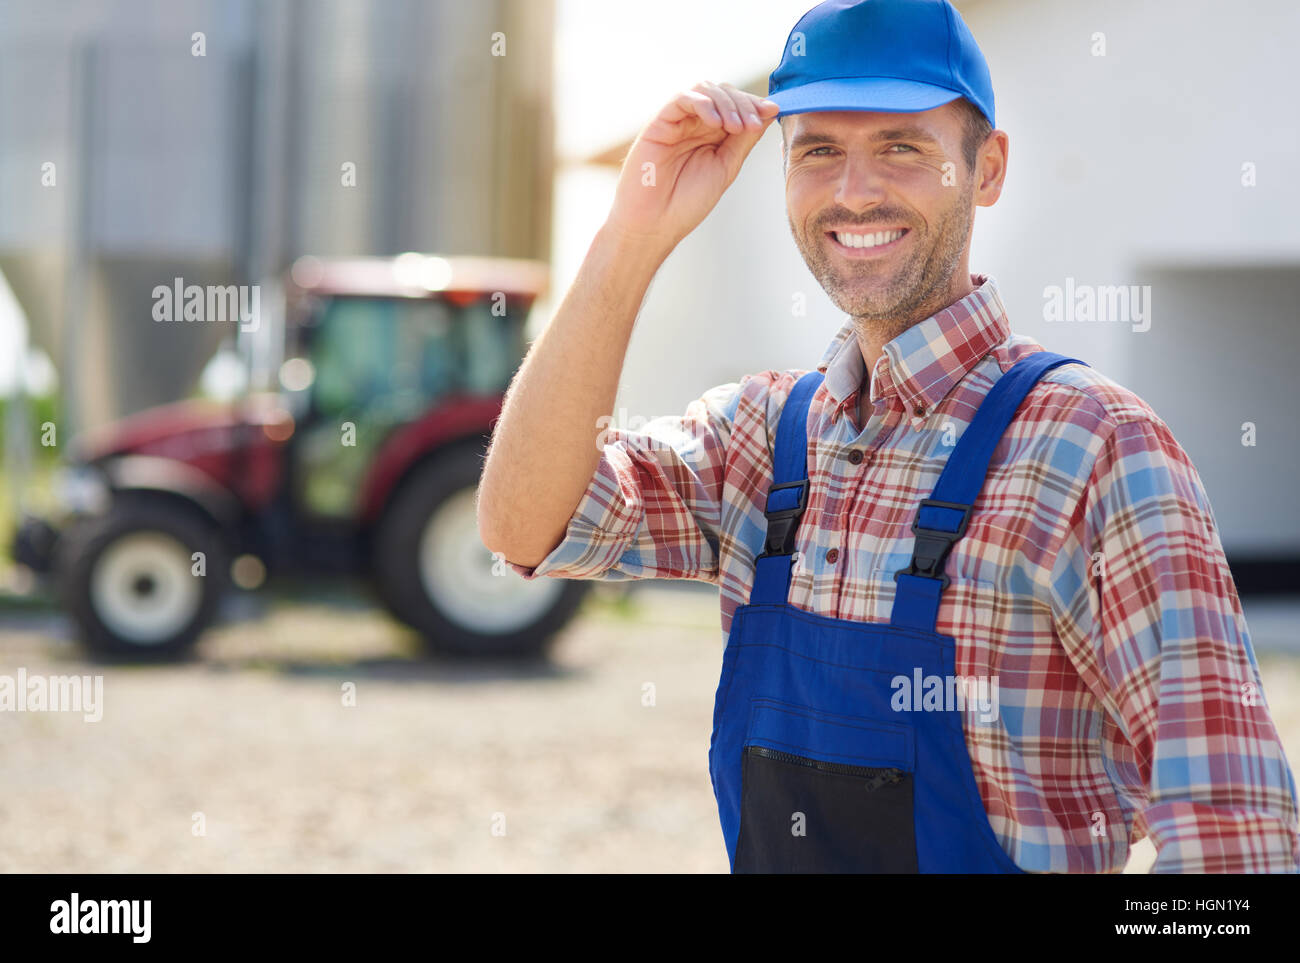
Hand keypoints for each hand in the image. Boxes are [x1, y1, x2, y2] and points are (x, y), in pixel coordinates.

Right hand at [604, 81, 779, 254]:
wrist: (655, 224)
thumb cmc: (687, 202)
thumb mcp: (726, 168)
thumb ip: (744, 140)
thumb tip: (768, 112)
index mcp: (713, 135)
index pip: (737, 105)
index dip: (755, 104)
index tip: (773, 111)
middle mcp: (695, 124)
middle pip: (724, 93)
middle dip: (744, 104)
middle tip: (753, 124)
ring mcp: (678, 121)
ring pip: (705, 90)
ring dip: (726, 103)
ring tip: (735, 126)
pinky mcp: (659, 122)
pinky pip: (682, 98)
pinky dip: (702, 104)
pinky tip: (715, 122)